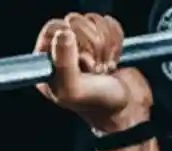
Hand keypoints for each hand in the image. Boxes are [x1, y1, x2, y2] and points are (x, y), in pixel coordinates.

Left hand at [34, 13, 152, 132]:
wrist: (126, 108)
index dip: (71, 40)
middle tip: (95, 69)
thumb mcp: (74, 90)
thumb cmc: (97, 104)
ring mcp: (82, 44)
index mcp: (46, 62)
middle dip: (92, 45)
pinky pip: (109, 24)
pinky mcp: (102, 40)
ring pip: (94, 21)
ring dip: (105, 46)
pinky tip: (112, 62)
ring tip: (104, 68)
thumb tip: (64, 33)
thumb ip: (64, 63)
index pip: (53, 29)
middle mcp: (61, 51)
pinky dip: (116, 43)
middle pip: (76, 22)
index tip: (82, 62)